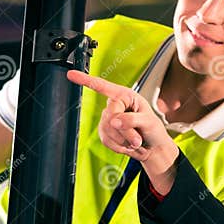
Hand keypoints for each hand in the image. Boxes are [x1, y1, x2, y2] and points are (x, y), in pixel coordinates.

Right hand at [67, 69, 179, 192]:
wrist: (152, 148)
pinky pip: (106, 140)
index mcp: (125, 96)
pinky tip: (127, 145)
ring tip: (136, 141)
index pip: (103, 86)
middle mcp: (115, 105)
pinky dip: (119, 146)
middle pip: (110, 116)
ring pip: (107, 130)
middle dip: (126, 131)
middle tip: (138, 139)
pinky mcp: (105, 133)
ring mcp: (108, 120)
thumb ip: (132, 119)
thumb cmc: (153, 130)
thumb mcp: (149, 122)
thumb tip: (114, 120)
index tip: (70, 74)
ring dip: (124, 140)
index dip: (86, 80)